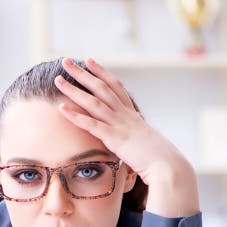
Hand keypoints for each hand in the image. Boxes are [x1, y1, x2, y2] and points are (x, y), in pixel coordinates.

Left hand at [54, 57, 198, 217]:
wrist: (169, 166)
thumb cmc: (158, 159)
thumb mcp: (144, 143)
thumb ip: (135, 138)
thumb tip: (131, 141)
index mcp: (132, 115)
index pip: (115, 87)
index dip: (101, 73)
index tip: (89, 61)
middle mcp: (125, 115)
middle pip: (101, 88)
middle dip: (82, 73)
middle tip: (66, 61)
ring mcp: (120, 125)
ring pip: (93, 102)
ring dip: (73, 90)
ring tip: (57, 80)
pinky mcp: (115, 138)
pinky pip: (91, 125)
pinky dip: (75, 116)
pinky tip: (60, 109)